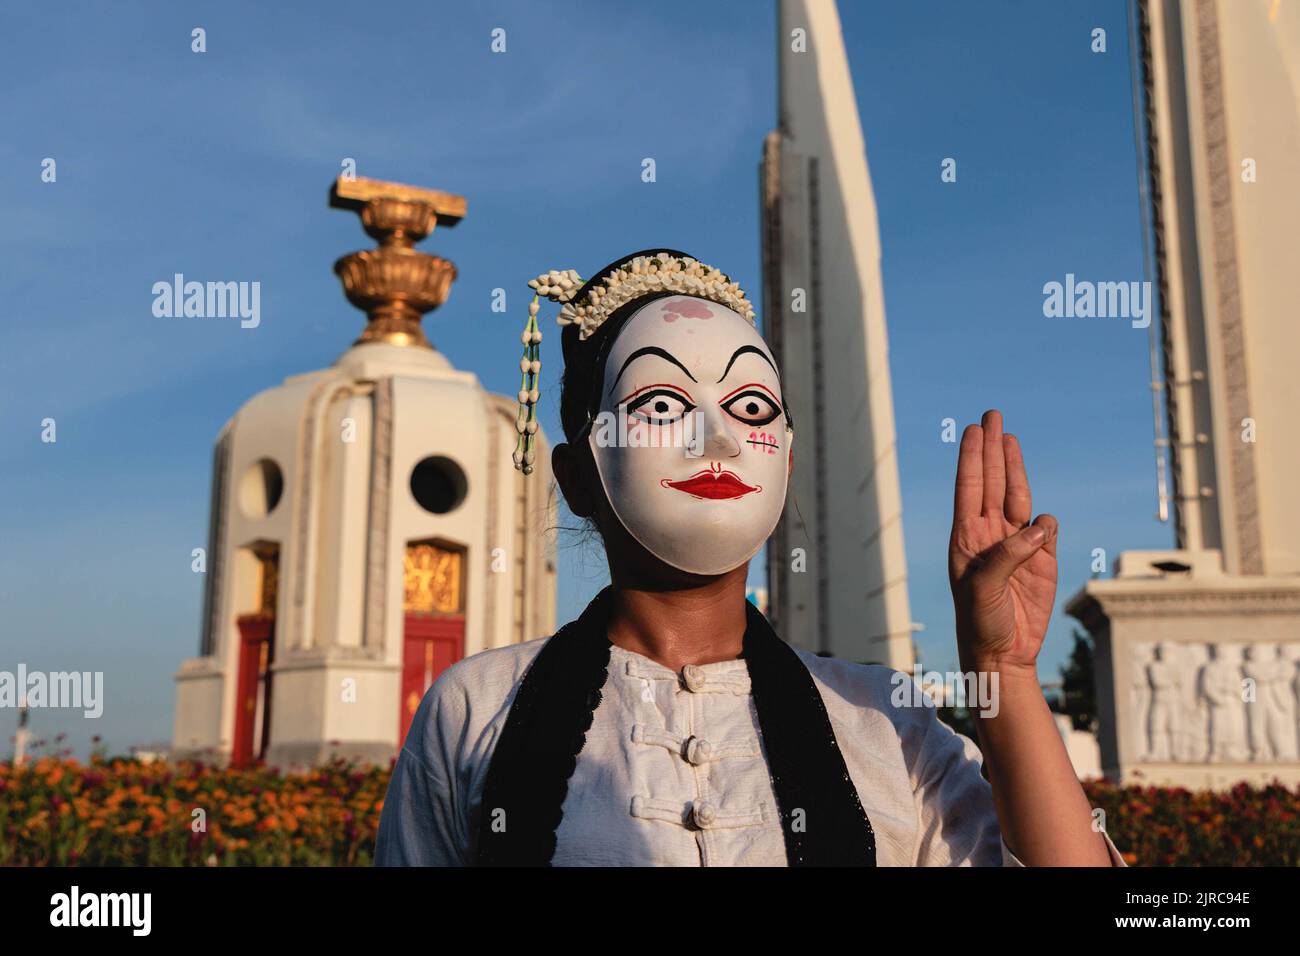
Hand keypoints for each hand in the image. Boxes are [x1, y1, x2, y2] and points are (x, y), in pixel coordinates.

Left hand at [948, 410, 1057, 673]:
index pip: (970, 489)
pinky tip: (1040, 517)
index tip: (974, 430)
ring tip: (1009, 438)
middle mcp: (990, 535)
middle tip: (992, 415)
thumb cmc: (980, 623)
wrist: (1003, 654)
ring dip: (1015, 469)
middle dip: (992, 450)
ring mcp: (1017, 546)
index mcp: (966, 538)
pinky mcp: (1043, 561)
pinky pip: (1046, 531)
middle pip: (992, 482)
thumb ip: (1007, 556)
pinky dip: (1045, 522)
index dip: (973, 458)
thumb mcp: (983, 589)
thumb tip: (1038, 526)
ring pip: (1017, 497)